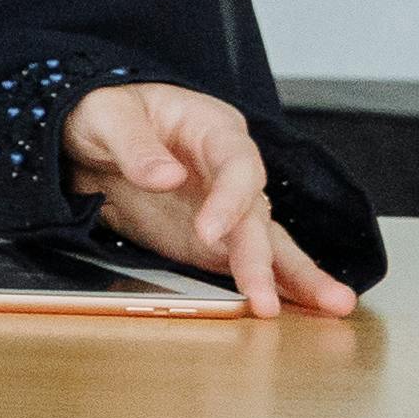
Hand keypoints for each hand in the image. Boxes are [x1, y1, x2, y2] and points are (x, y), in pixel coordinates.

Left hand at [63, 82, 364, 315]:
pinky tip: (297, 306)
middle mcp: (229, 169)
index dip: (229, 200)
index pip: (237, 165)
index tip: (208, 233)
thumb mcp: (106, 116)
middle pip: (256, 213)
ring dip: (295, 276)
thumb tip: (165, 175)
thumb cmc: (103, 111)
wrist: (85, 134)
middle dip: (261, 257)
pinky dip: (272, 283)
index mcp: (213, 129)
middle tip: (264, 296)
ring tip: (333, 305)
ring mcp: (224, 207)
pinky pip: (244, 261)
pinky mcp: (210, 238)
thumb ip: (134, 145)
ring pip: (267, 241)